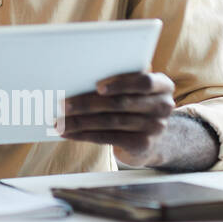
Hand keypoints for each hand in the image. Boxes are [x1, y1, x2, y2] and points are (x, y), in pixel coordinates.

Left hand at [57, 71, 175, 165]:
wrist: (151, 139)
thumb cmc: (134, 105)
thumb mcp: (135, 90)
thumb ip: (120, 81)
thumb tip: (77, 76)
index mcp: (163, 86)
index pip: (144, 82)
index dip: (121, 84)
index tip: (98, 86)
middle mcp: (163, 106)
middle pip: (120, 103)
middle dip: (87, 103)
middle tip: (62, 104)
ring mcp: (155, 127)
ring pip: (110, 122)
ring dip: (80, 122)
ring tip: (59, 121)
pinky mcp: (142, 145)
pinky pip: (108, 138)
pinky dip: (84, 135)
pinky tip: (68, 133)